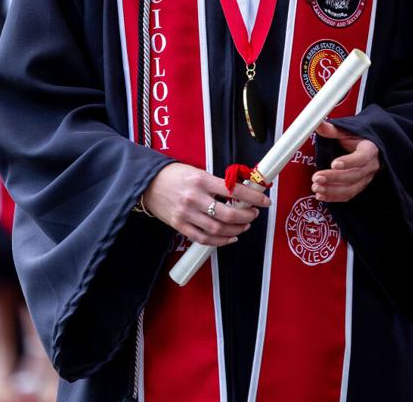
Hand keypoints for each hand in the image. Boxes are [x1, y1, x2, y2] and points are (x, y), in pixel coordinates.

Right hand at [141, 163, 269, 246]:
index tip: (265, 201)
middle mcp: (195, 198)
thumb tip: (241, 192)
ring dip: (236, 230)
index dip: (253, 197)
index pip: (234, 190)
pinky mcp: (179, 226)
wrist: (147, 183)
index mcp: (202, 180)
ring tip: (244, 226)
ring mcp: (186, 214)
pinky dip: (220, 240)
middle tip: (253, 214)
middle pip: (227, 213)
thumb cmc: (175, 175)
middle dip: (246, 216)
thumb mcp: (198, 172)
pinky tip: (229, 237)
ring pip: (217, 228)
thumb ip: (217, 183)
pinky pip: (203, 238)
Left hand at [312, 122, 380, 202]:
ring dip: (333, 190)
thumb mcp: (347, 131)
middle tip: (317, 177)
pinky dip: (334, 197)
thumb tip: (318, 124)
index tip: (334, 163)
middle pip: (354, 175)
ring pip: (351, 188)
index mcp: (370, 149)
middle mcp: (371, 165)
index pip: (362, 157)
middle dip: (334, 178)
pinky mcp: (360, 186)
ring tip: (316, 188)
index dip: (349, 162)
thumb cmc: (359, 138)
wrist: (371, 147)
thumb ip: (332, 130)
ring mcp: (366, 178)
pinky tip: (321, 196)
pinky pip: (349, 195)